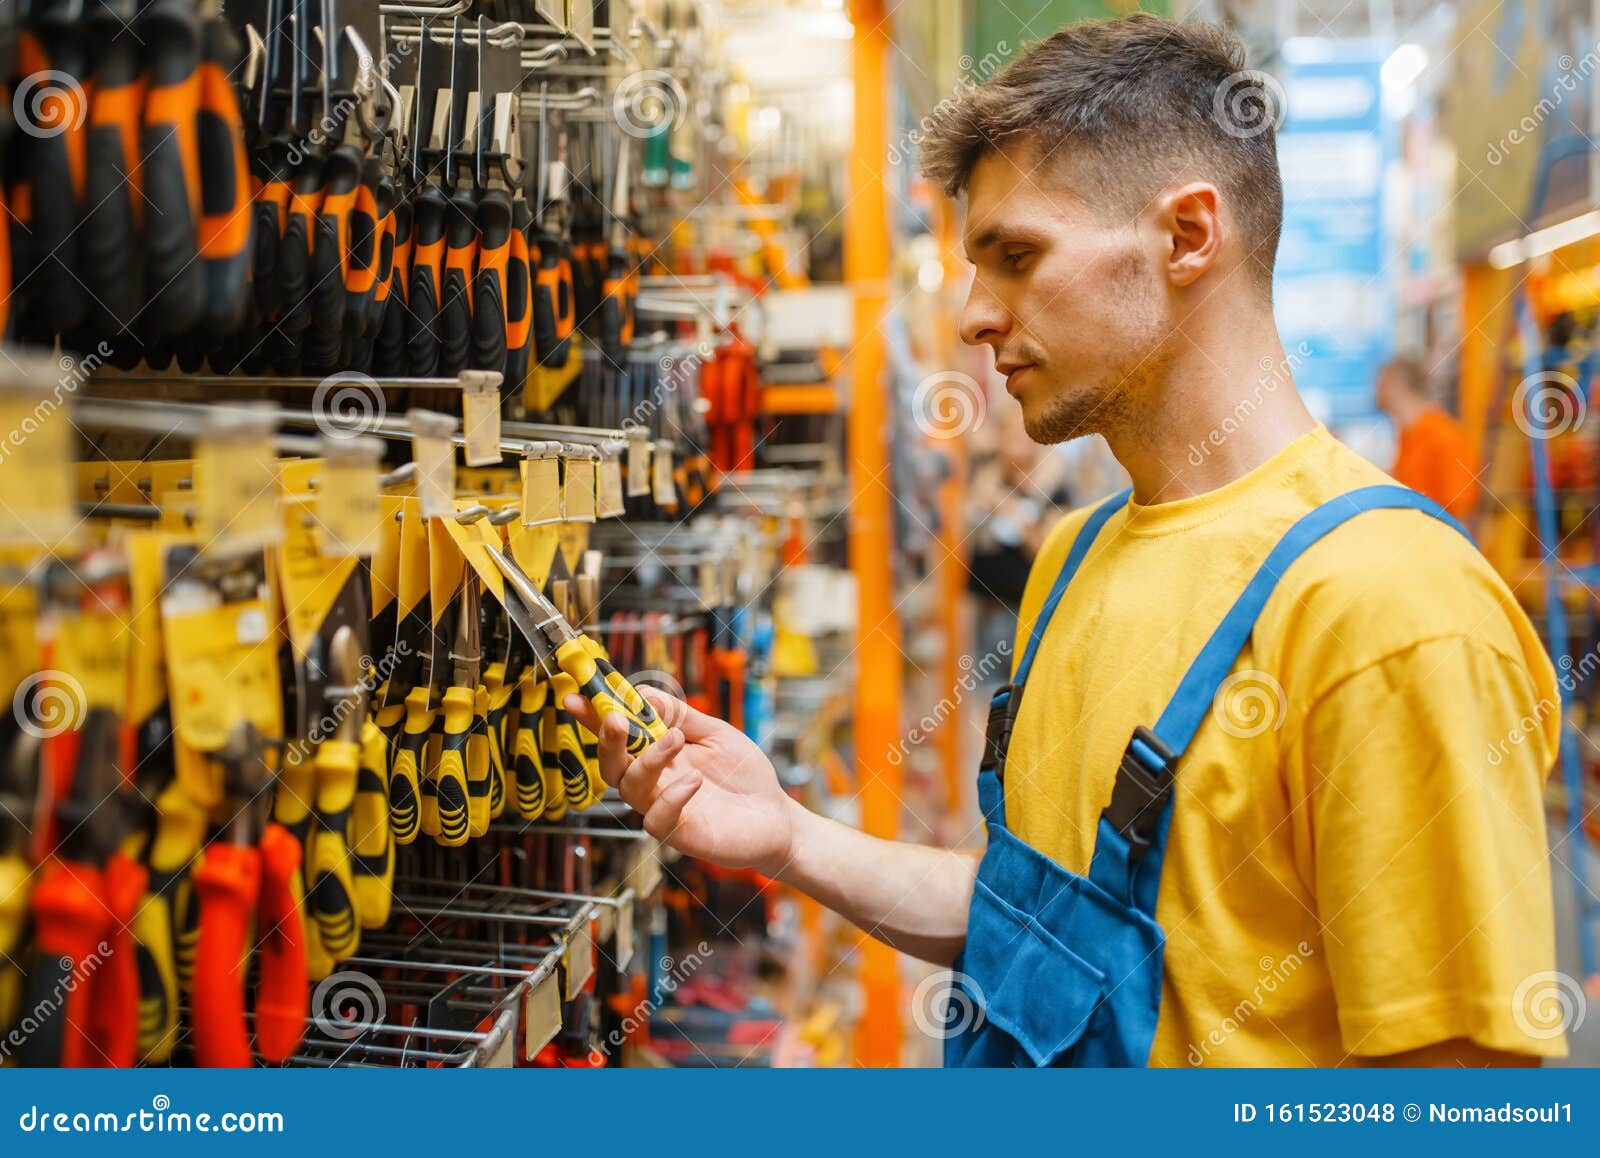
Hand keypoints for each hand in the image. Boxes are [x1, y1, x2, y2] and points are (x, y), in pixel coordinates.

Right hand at [563, 687, 797, 875]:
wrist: (775, 815)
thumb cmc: (743, 773)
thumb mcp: (715, 732)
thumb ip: (680, 714)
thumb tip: (641, 691)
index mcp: (656, 752)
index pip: (619, 733)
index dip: (593, 717)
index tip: (575, 698)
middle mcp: (652, 781)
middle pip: (611, 764)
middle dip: (607, 740)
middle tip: (614, 719)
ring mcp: (662, 808)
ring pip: (630, 788)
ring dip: (647, 761)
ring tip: (675, 740)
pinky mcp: (678, 833)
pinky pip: (657, 819)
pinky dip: (672, 798)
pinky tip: (694, 782)